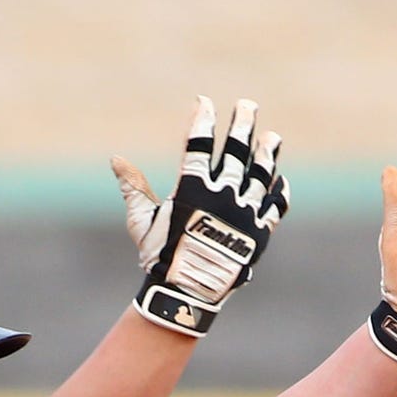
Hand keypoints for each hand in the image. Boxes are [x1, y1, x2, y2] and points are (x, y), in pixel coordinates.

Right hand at [112, 96, 288, 336]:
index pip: (199, 144)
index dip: (202, 121)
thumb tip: (116, 159)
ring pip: (260, 176)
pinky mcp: (259, 234)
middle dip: (242, 126)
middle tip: (248, 105)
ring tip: (272, 138)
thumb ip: (133, 186)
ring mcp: (244, 214)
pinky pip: (274, 209)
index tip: (205, 103)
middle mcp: (222, 195)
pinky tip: (281, 181)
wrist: (187, 293)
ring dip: (267, 155)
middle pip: (236, 152)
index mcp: (193, 188)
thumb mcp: (142, 219)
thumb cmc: (160, 256)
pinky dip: (279, 195)